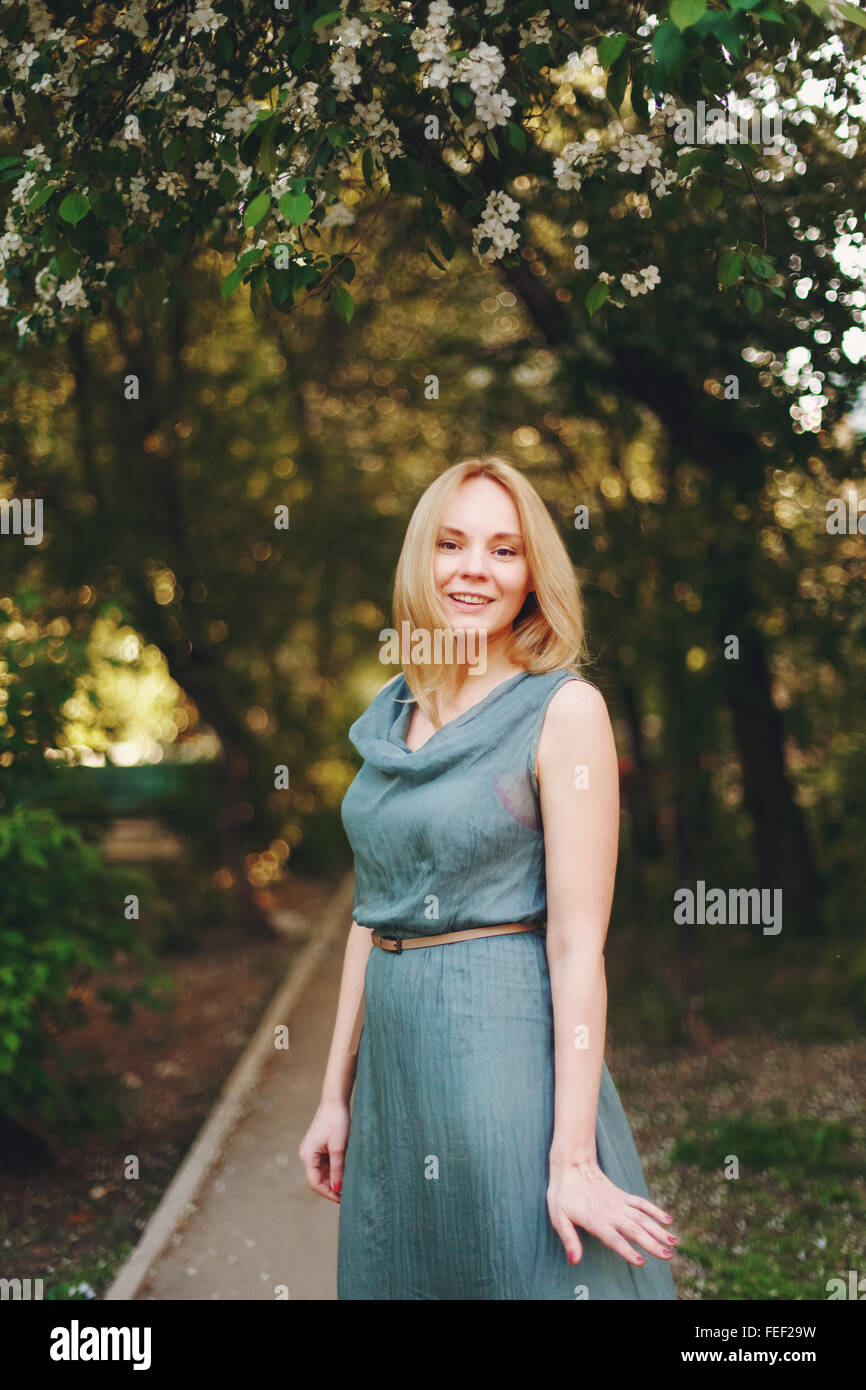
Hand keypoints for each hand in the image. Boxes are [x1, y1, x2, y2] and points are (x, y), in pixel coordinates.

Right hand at [299, 1099, 350, 1202]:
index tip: (343, 1199)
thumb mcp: (339, 1148)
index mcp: (307, 1156)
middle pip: (319, 1178)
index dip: (329, 1193)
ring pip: (323, 1171)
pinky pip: (326, 1163)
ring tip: (350, 1182)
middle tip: (349, 1193)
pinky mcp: (319, 1146)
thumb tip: (337, 1189)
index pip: (316, 1183)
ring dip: (335, 1177)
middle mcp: (307, 1154)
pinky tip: (347, 1170)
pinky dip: (335, 1168)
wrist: (335, 1100)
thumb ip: (337, 1169)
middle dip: (333, 1186)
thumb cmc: (337, 1121)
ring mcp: (312, 1150)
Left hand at [547, 1158, 676, 1267]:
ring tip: (674, 1242)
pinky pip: (641, 1204)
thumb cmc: (562, 1193)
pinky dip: (655, 1211)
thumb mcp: (558, 1217)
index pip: (615, 1239)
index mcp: (596, 1220)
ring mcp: (619, 1203)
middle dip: (652, 1244)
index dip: (628, 1251)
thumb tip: (574, 1261)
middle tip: (668, 1256)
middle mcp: (611, 1213)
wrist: (571, 1163)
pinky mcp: (622, 1196)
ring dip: (659, 1230)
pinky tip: (668, 1220)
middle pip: (635, 1230)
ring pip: (642, 1218)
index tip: (642, 1262)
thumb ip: (569, 1239)